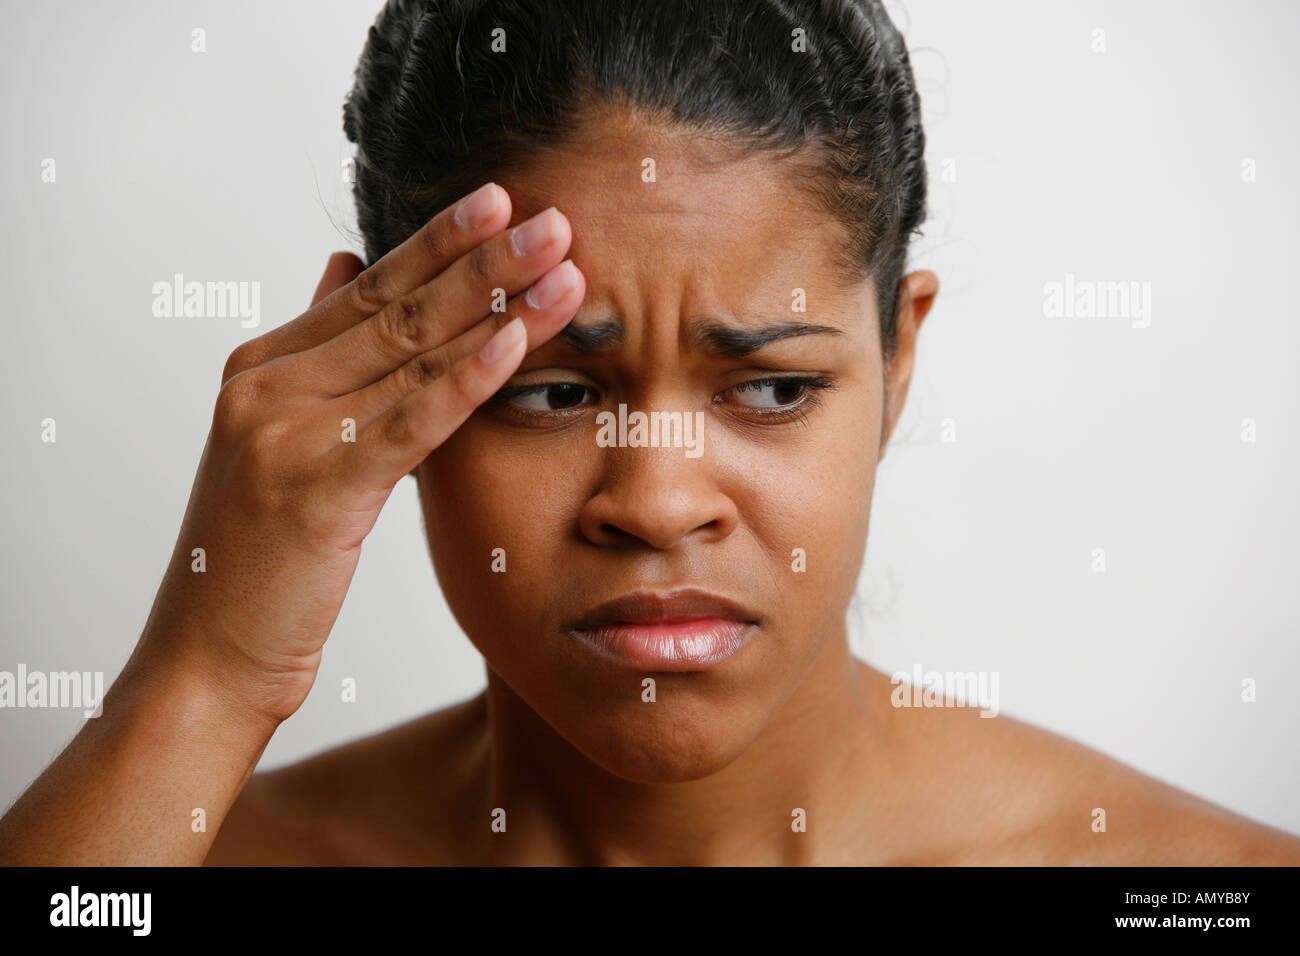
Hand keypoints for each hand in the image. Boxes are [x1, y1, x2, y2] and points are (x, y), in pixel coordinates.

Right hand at [135, 183, 583, 724]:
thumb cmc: (259, 559)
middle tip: (551, 215)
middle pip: (397, 307)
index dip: (438, 243)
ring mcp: (287, 432)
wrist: (208, 656)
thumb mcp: (281, 442)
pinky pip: (409, 420)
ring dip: (495, 302)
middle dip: (482, 257)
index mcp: (262, 368)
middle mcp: (269, 385)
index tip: (497, 202)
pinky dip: (467, 378)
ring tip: (560, 260)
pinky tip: (517, 340)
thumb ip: (317, 354)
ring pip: (411, 352)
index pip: (368, 289)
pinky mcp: (317, 488)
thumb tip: (344, 266)